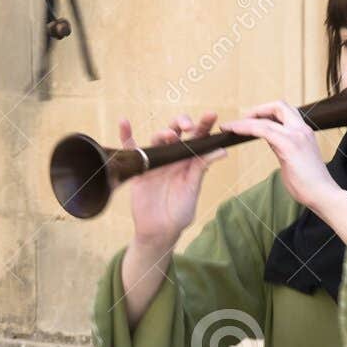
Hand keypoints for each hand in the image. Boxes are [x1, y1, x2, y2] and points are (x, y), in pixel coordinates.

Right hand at [122, 111, 226, 250]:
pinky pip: (130, 148)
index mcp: (189, 161)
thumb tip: (222, 150)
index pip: (198, 138)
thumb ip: (201, 169)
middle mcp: (173, 157)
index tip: (212, 115)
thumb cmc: (179, 213)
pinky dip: (126, 135)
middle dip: (183, 123)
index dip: (204, 125)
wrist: (159, 231)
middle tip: (189, 126)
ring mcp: (156, 160)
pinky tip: (124, 122)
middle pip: (178, 132)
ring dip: (163, 133)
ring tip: (170, 135)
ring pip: (158, 138)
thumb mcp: (192, 189)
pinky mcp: (139, 168)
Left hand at [225, 101, 336, 213]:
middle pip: (278, 106)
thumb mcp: (293, 159)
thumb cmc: (310, 184)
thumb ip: (283, 146)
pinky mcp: (289, 145)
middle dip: (257, 110)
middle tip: (241, 120)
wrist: (324, 195)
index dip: (267, 112)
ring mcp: (296, 135)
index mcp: (304, 132)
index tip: (253, 120)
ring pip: (267, 117)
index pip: (285, 112)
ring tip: (230, 127)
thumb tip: (270, 140)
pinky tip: (235, 131)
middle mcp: (301, 129)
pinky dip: (246, 128)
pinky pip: (263, 129)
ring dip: (245, 120)